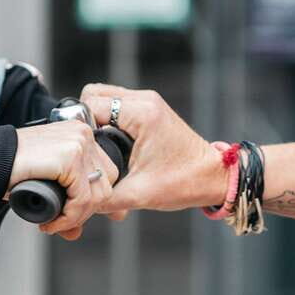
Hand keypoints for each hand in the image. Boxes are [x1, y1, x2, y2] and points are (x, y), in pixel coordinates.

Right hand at [10, 120, 118, 239]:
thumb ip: (66, 204)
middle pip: (105, 185)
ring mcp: (79, 144)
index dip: (91, 201)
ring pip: (97, 195)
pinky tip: (51, 221)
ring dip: (76, 217)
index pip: (105, 174)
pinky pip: (81, 199)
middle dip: (85, 211)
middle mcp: (84, 135)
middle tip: (62, 221)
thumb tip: (77, 231)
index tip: (74, 215)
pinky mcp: (70, 158)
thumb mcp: (48, 183)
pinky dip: (68, 217)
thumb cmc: (12, 167)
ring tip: (54, 222)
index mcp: (81, 135)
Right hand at [81, 84, 226, 213]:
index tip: (82, 150)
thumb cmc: (185, 182)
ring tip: (97, 147)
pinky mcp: (149, 109)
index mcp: (142, 114)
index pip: (90, 104)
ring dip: (95, 119)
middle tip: (88, 148)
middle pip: (93, 94)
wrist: (214, 177)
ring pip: (103, 97)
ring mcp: (147, 102)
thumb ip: (104, 197)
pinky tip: (109, 144)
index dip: (79, 128)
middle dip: (84, 120)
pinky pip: (116, 105)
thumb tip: (80, 200)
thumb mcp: (139, 194)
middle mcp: (144, 100)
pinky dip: (107, 120)